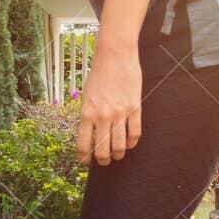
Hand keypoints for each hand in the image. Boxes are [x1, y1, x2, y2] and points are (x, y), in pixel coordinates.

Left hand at [76, 43, 141, 165]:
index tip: (85, 162)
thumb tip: (90, 134)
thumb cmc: (99, 74)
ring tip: (118, 155)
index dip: (83, 158)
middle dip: (103, 161)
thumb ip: (88, 115)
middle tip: (104, 162)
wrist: (115, 56)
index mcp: (86, 113)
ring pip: (120, 146)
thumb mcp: (87, 95)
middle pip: (102, 150)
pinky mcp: (134, 108)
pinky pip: (135, 133)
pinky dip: (132, 142)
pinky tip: (130, 143)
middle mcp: (102, 116)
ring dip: (118, 155)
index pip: (83, 144)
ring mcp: (119, 113)